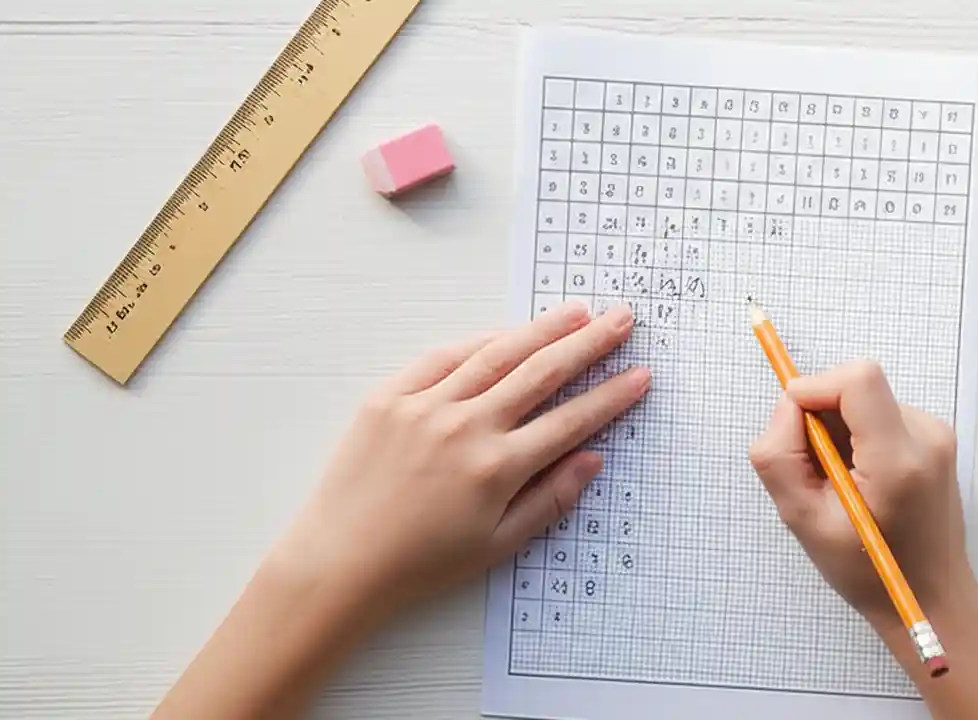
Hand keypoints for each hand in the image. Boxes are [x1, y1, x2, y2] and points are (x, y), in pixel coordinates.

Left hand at [273, 301, 649, 617]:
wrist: (339, 562)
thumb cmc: (419, 564)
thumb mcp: (497, 546)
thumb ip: (549, 499)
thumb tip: (591, 459)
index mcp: (497, 468)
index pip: (570, 420)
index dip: (611, 396)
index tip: (638, 374)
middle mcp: (466, 427)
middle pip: (542, 372)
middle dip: (589, 344)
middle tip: (622, 320)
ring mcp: (425, 406)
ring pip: (497, 354)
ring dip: (542, 329)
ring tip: (577, 312)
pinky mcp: (389, 397)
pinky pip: (442, 357)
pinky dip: (479, 341)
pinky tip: (506, 331)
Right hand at [748, 360, 970, 621]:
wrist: (931, 597)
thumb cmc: (866, 571)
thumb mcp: (802, 520)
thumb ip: (779, 456)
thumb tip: (787, 406)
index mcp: (898, 461)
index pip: (857, 380)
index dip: (814, 388)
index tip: (793, 424)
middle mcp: (927, 437)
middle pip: (858, 386)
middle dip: (821, 415)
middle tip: (814, 468)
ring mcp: (937, 435)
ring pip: (865, 400)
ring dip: (839, 429)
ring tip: (840, 482)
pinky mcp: (936, 438)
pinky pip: (880, 414)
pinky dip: (858, 436)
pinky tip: (860, 479)